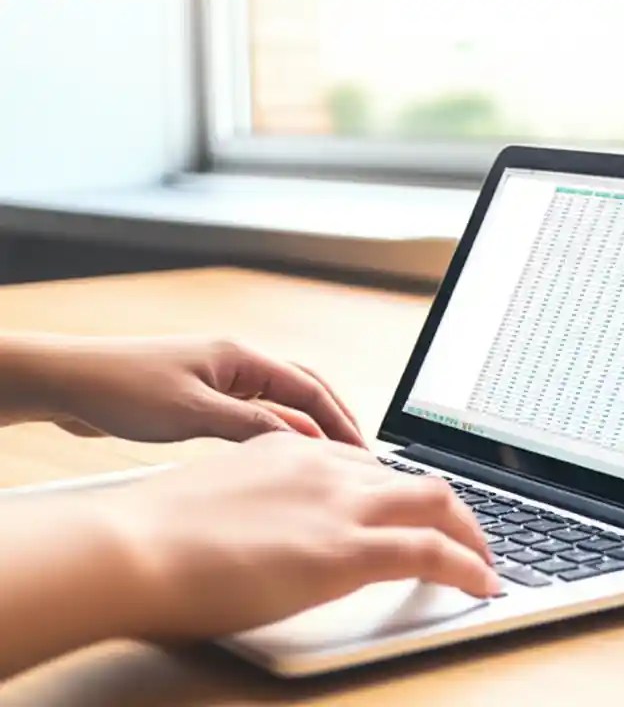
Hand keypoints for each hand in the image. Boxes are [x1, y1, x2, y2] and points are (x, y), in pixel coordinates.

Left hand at [30, 336, 364, 444]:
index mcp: (242, 357)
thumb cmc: (120, 389)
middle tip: (358, 458)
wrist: (66, 383)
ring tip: (328, 462)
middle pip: (306, 390)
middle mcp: (237, 364)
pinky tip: (280, 458)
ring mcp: (220, 380)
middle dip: (336, 422)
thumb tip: (305, 439)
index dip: (341, 423)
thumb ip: (253, 425)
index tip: (361, 455)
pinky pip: (255, 414)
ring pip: (281, 404)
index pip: (311, 389)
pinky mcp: (203, 398)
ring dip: (309, 428)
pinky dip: (277, 434)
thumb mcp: (193, 413)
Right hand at [98, 433, 499, 639]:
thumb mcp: (217, 502)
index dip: (400, 494)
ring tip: (482, 563)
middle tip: (466, 538)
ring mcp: (341, 505)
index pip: (369, 465)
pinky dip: (468, 566)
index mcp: (292, 451)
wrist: (129, 548)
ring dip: (470, 534)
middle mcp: (326, 467)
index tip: (414, 513)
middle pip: (414, 479)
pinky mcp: (348, 549)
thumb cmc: (152, 538)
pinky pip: (434, 550)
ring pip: (438, 505)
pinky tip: (483, 584)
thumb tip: (268, 532)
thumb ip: (258, 507)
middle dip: (451, 509)